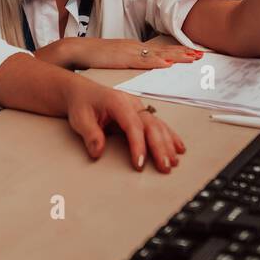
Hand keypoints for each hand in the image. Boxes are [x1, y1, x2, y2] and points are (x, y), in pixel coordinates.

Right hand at [49, 38, 201, 69]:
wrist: (75, 51)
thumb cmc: (93, 57)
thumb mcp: (116, 60)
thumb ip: (129, 64)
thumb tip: (143, 69)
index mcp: (134, 48)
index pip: (160, 51)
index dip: (178, 52)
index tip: (193, 54)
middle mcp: (135, 47)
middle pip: (163, 50)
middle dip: (183, 53)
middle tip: (200, 55)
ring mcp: (129, 51)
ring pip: (157, 54)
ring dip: (175, 56)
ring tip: (191, 58)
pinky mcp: (121, 58)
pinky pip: (141, 61)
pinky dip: (155, 62)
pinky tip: (166, 64)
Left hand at [61, 77, 185, 172]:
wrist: (82, 92)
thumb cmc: (82, 103)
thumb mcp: (80, 119)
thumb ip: (90, 134)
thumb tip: (98, 151)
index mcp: (118, 102)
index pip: (132, 125)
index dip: (138, 144)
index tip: (140, 162)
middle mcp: (132, 104)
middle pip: (151, 125)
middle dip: (160, 147)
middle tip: (165, 167)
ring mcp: (139, 108)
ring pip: (158, 125)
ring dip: (168, 144)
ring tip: (174, 161)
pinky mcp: (141, 114)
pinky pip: (158, 125)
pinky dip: (170, 137)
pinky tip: (178, 147)